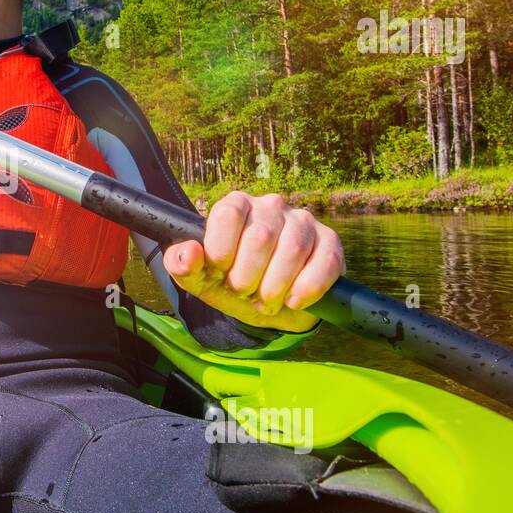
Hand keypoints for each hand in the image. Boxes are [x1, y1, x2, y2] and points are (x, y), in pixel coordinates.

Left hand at [162, 191, 344, 332]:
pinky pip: (325, 262)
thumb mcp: (200, 279)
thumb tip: (189, 252)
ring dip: (275, 287)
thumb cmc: (230, 283)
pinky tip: (292, 300)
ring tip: (265, 300)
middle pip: (259, 236)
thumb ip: (182, 265)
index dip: (221, 250)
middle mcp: (270, 206)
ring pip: (292, 250)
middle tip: (244, 292)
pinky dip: (306, 289)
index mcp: (236, 206)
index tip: (219, 272)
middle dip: (247, 277)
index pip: (227, 214)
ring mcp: (303, 221)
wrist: (268, 306)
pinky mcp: (330, 242)